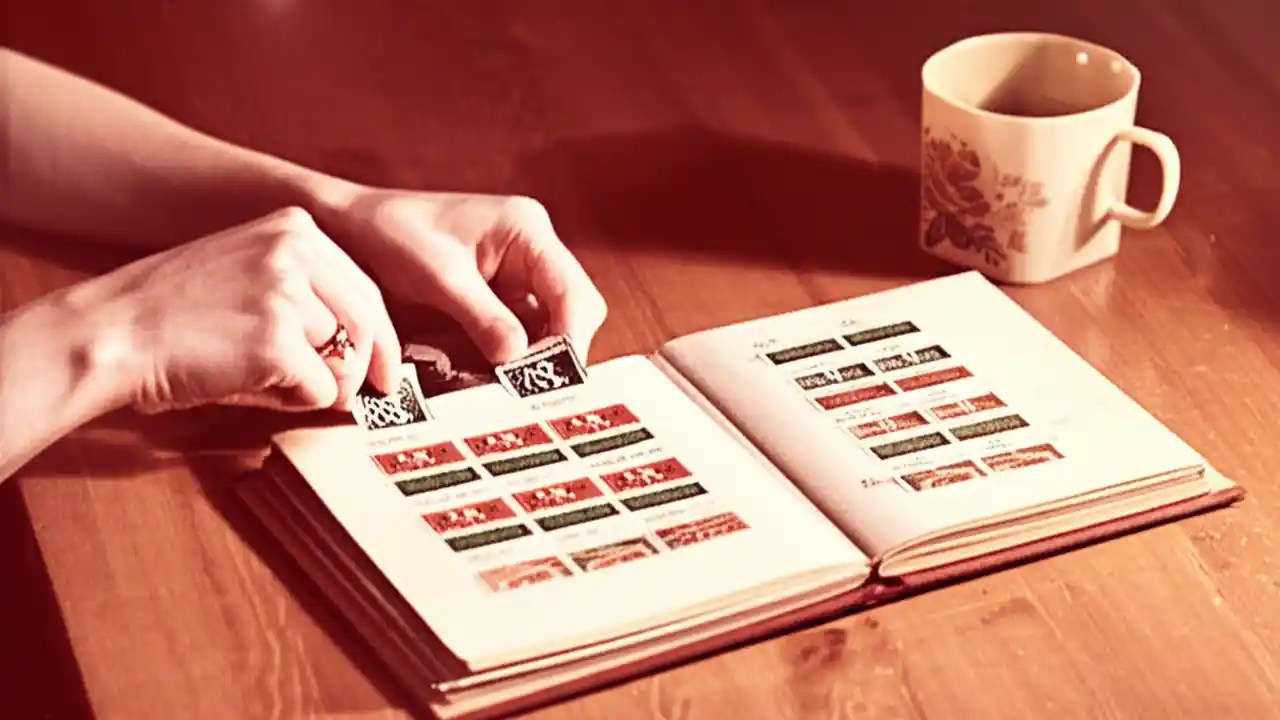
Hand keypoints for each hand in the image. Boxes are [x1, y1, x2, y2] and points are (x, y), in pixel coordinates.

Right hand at [72, 207, 400, 413]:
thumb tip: (362, 343)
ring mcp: (288, 294)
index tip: (387, 365)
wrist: (111, 332)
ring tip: (271, 382)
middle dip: (375, 367)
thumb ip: (303, 290)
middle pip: (369, 323)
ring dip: (319, 385)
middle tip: (374, 395)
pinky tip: (251, 387)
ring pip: (345, 361)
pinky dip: (293, 403)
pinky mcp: (278, 342)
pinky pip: (320, 391)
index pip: (365, 288)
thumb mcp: (245, 269)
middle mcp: (296, 251)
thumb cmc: (172, 313)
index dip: (382, 335)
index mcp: (294, 228)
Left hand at [314, 188, 606, 363]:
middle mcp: (532, 251)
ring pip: (552, 327)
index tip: (548, 381)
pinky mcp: (499, 298)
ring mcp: (519, 275)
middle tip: (531, 392)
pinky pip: (523, 334)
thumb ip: (483, 318)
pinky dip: (514, 360)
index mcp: (526, 229)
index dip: (569, 339)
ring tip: (512, 393)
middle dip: (558, 353)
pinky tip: (496, 381)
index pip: (573, 292)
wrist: (350, 226)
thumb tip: (520, 361)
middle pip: (574, 311)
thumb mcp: (438, 278)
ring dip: (536, 360)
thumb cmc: (390, 234)